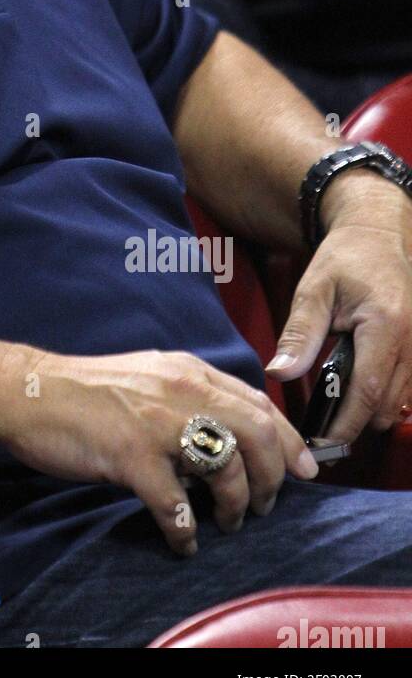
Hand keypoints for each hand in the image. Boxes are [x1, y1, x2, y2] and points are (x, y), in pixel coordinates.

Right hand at [1, 347, 317, 556]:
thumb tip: (225, 429)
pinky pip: (176, 505)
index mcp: (186, 371)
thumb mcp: (146, 375)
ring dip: (234, 505)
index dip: (288, 439)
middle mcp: (181, 391)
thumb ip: (186, 393)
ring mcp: (157, 424)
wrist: (30, 392)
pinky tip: (183, 543)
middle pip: (256, 434)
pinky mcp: (131, 456)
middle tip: (265, 504)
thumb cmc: (83, 388)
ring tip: (226, 523)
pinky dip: (186, 532)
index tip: (304, 468)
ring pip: (225, 468)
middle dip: (272, 476)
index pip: (257, 401)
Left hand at [266, 172, 411, 441]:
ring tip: (333, 413)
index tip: (321, 443)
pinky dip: (382, 397)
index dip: (346, 423)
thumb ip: (300, 334)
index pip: (369, 391)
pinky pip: (406, 389)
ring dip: (369, 412)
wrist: (378, 234)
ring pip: (400, 402)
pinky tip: (355, 391)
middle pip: (387, 405)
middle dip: (355, 423)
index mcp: (386, 326)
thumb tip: (279, 374)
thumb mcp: (313, 290)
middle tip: (319, 430)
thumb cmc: (344, 259)